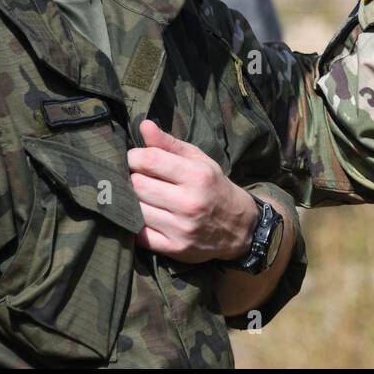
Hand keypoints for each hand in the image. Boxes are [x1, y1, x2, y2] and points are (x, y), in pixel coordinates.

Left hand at [127, 119, 257, 263]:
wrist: (240, 228)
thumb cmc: (215, 188)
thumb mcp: (200, 161)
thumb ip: (170, 143)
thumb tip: (144, 125)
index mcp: (198, 176)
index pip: (150, 160)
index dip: (134, 156)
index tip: (136, 158)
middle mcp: (190, 203)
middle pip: (138, 185)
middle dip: (133, 178)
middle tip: (140, 178)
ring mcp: (181, 228)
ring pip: (136, 209)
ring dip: (134, 201)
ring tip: (143, 196)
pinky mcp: (174, 249)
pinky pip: (140, 235)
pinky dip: (136, 224)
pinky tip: (145, 216)